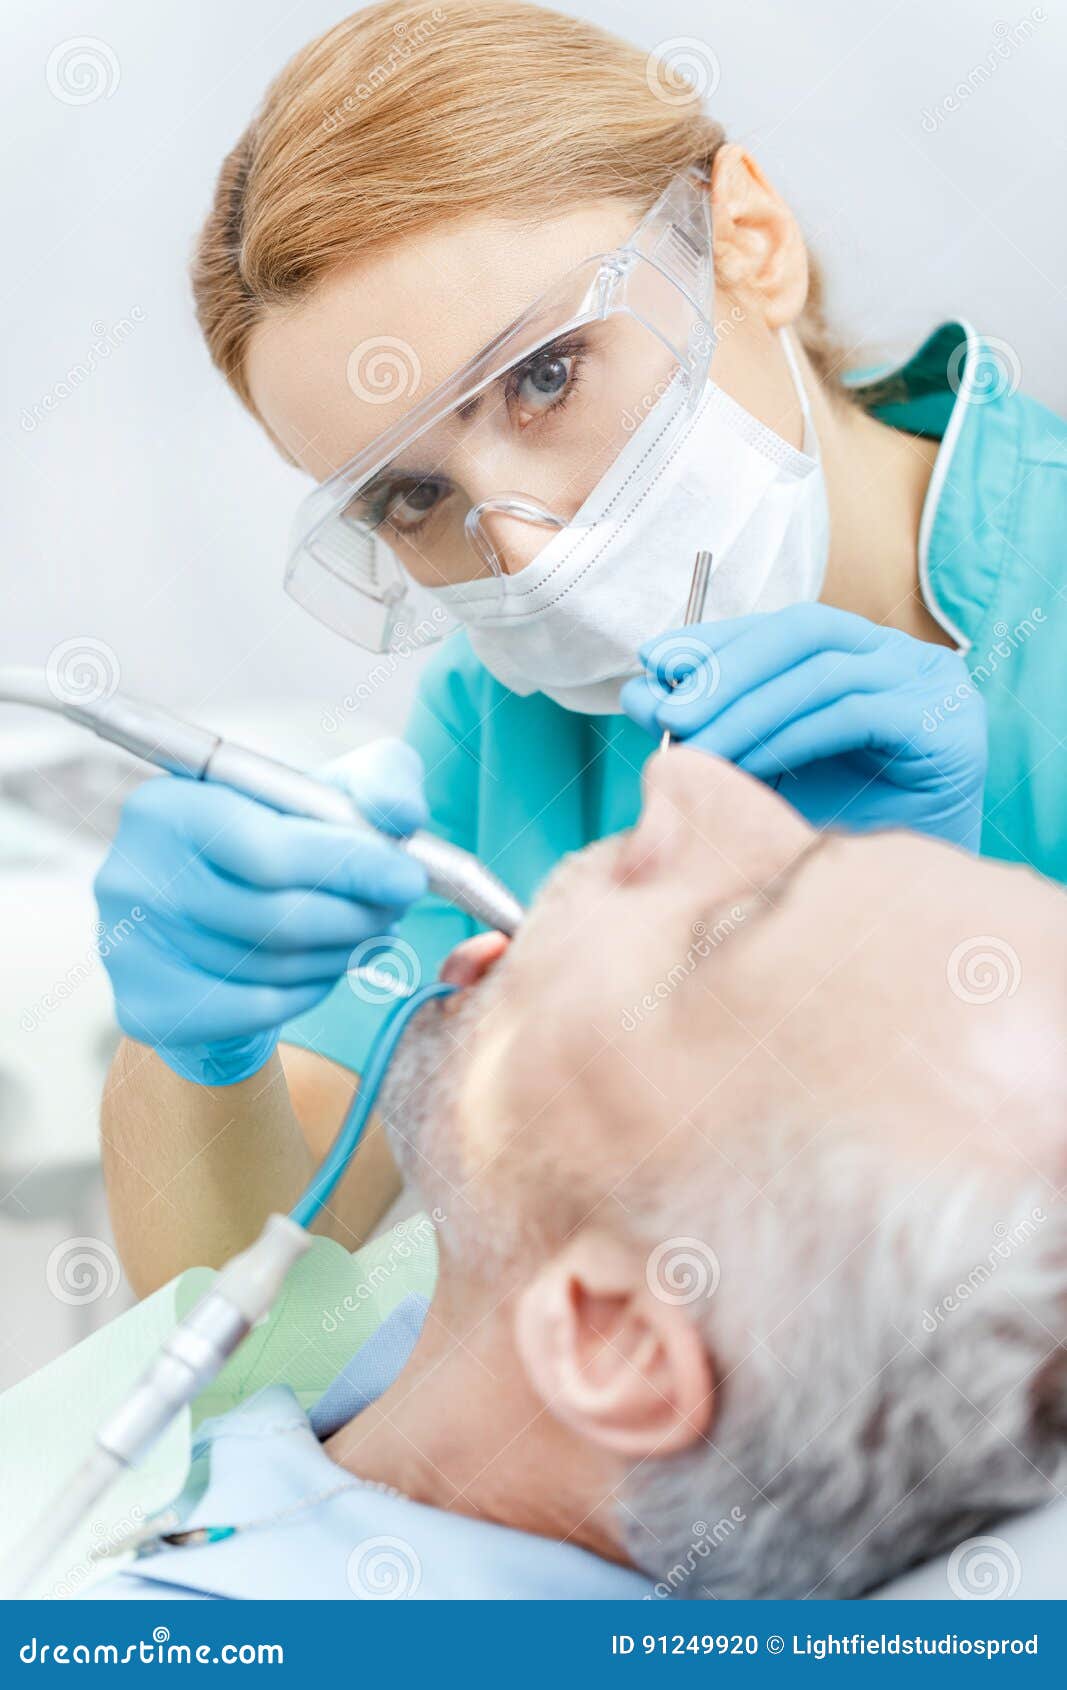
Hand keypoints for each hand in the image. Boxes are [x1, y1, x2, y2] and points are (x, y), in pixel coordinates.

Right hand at [94, 740, 428, 1084]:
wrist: (215, 922)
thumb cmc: (281, 842)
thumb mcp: (333, 794)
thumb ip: (381, 782)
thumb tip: (403, 817)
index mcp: (169, 804)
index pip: (269, 850)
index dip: (350, 868)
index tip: (409, 880)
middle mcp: (130, 872)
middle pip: (274, 915)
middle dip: (356, 916)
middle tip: (392, 912)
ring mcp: (126, 945)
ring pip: (271, 965)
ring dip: (341, 953)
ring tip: (366, 935)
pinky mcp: (141, 1006)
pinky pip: (253, 1009)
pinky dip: (308, 991)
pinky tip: (326, 968)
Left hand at [621, 605, 986, 848]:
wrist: (907, 898)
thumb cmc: (836, 831)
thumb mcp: (762, 768)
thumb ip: (711, 727)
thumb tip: (641, 693)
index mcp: (866, 654)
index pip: (784, 628)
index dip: (718, 639)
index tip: (656, 659)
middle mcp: (905, 658)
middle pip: (804, 632)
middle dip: (727, 669)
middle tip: (669, 712)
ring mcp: (933, 686)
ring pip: (822, 674)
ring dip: (747, 711)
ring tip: (696, 749)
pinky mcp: (943, 725)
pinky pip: (852, 715)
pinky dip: (790, 736)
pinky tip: (749, 766)